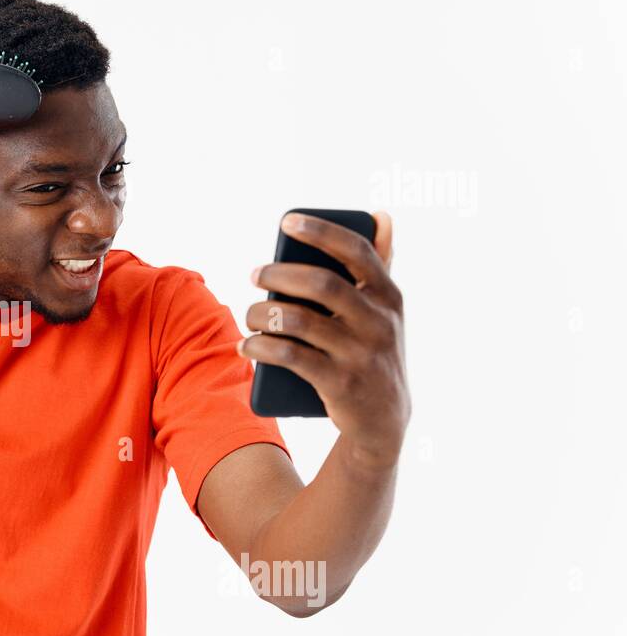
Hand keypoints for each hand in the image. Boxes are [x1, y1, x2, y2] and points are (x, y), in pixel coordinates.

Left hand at [239, 211, 409, 468]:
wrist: (384, 421)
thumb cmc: (373, 351)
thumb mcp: (385, 311)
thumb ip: (380, 267)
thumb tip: (380, 214)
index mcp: (389, 296)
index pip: (357, 251)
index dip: (321, 232)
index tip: (287, 222)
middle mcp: (380, 322)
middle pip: (322, 284)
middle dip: (279, 274)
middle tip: (254, 274)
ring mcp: (361, 354)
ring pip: (299, 320)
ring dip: (262, 313)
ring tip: (249, 314)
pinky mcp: (340, 384)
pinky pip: (290, 357)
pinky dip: (261, 347)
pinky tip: (246, 345)